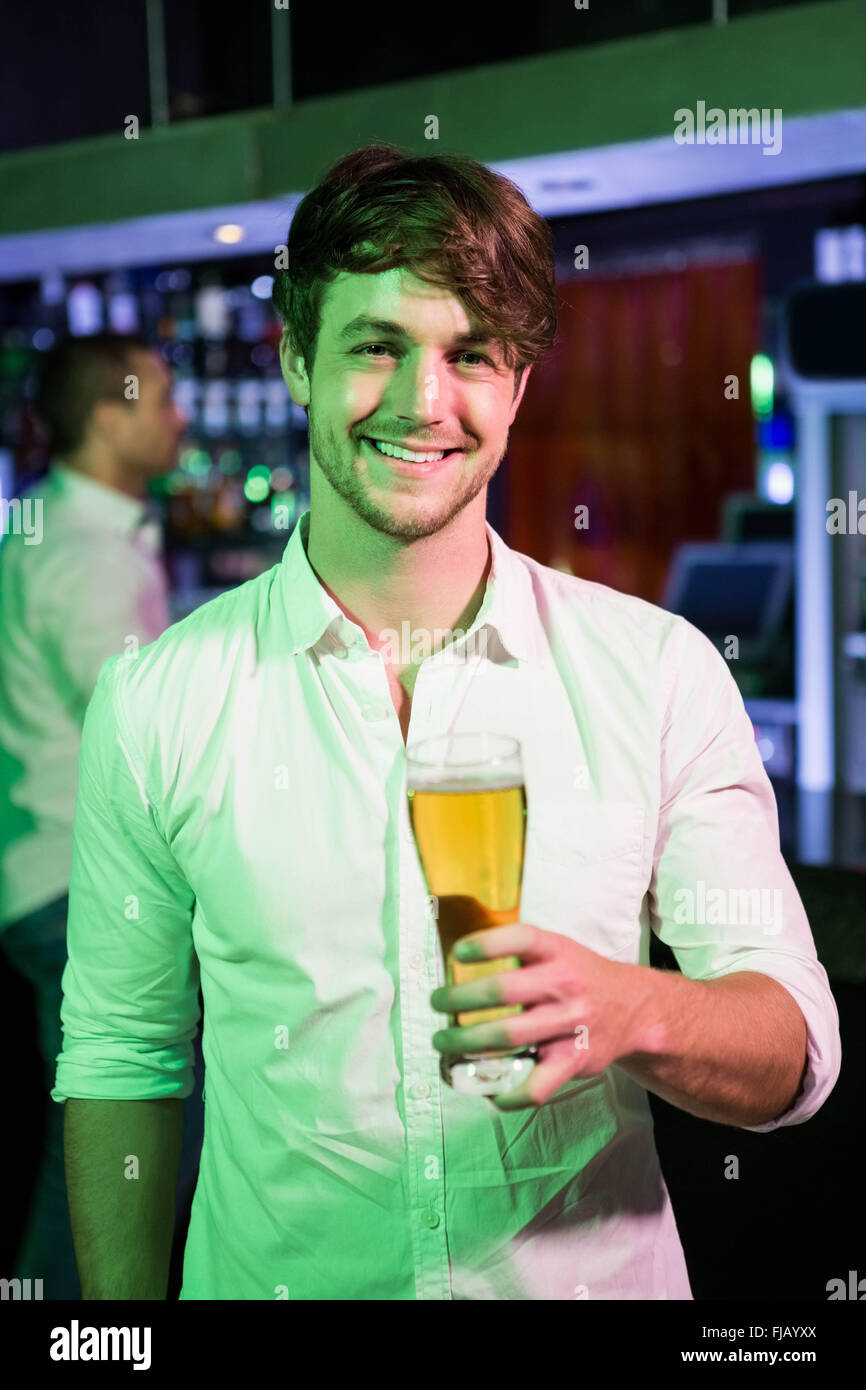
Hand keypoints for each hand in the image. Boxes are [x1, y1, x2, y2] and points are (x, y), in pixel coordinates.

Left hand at [430, 922, 657, 1109]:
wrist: (633, 1009)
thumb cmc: (580, 977)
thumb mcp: (558, 950)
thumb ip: (520, 951)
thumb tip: (459, 955)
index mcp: (557, 951)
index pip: (522, 939)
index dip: (487, 944)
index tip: (458, 953)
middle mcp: (565, 984)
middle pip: (503, 991)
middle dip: (459, 999)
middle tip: (437, 1003)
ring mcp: (570, 1024)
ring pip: (508, 1036)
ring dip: (466, 1042)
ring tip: (443, 1042)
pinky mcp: (574, 1059)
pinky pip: (536, 1085)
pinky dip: (507, 1092)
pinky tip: (488, 1090)